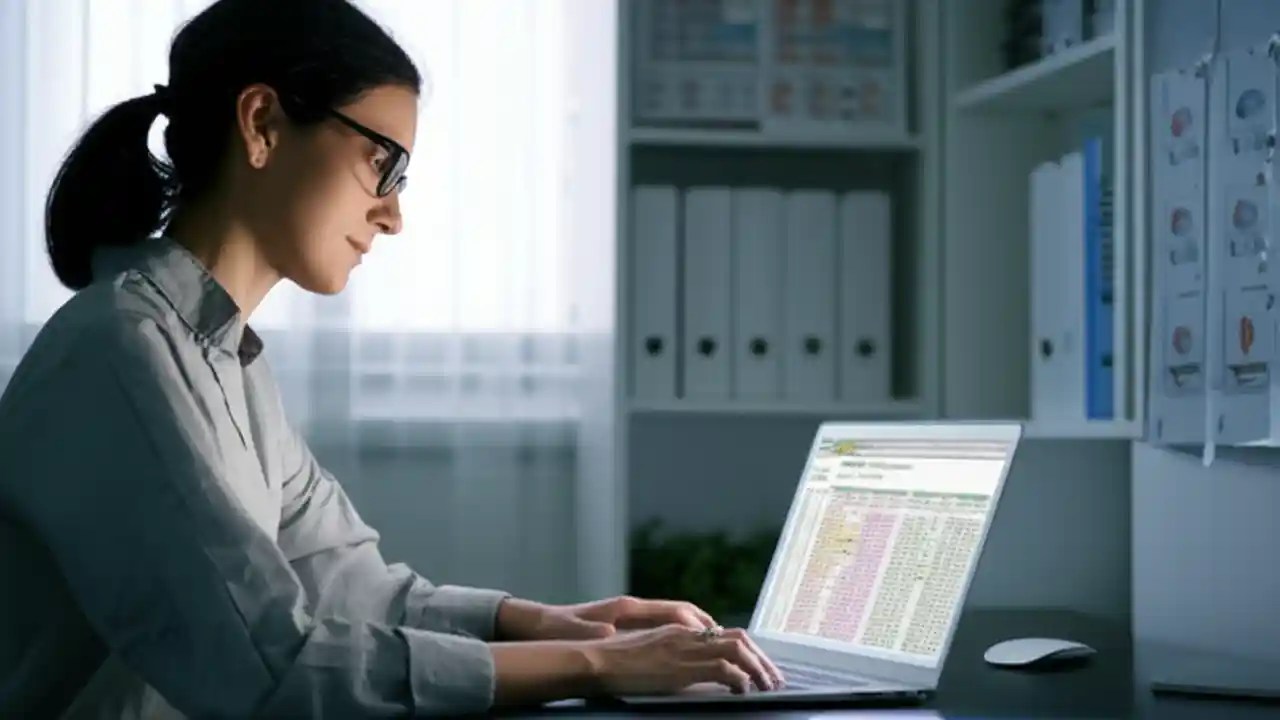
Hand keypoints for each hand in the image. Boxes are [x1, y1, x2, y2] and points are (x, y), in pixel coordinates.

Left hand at [569, 595, 717, 631]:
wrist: (544, 623)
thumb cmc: (560, 628)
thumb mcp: (576, 631)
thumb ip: (592, 632)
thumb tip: (608, 633)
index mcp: (625, 608)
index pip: (669, 610)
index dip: (694, 623)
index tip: (714, 634)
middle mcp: (632, 607)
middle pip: (679, 610)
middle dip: (705, 623)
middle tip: (730, 638)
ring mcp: (631, 613)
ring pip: (674, 616)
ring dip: (696, 626)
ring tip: (718, 642)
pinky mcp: (627, 621)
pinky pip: (663, 624)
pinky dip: (682, 632)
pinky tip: (689, 645)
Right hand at [584, 623, 785, 695]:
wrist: (596, 660)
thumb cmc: (613, 662)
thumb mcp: (648, 653)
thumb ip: (672, 655)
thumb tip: (691, 670)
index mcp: (680, 631)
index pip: (725, 634)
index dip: (748, 650)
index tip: (759, 667)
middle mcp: (687, 635)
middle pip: (739, 638)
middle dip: (761, 659)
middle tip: (774, 679)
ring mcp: (686, 649)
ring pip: (738, 650)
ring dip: (758, 668)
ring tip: (767, 686)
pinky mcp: (683, 667)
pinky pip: (724, 670)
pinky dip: (740, 680)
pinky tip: (743, 692)